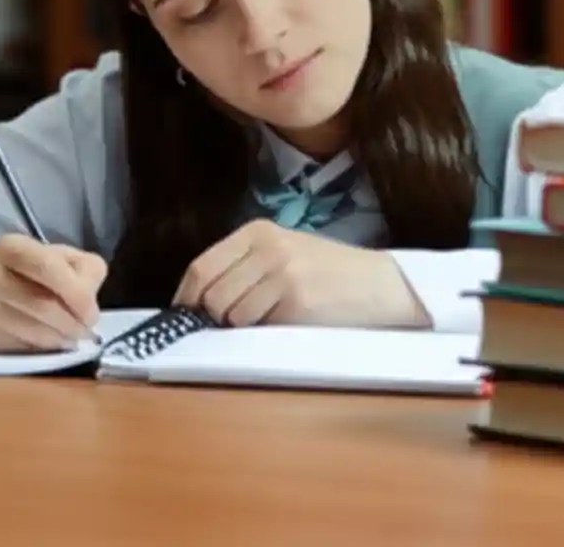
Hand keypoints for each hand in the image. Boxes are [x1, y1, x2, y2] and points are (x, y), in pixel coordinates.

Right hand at [0, 234, 105, 351]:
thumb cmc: (15, 269)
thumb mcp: (47, 254)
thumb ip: (80, 269)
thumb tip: (91, 305)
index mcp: (12, 247)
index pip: (49, 267)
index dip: (77, 293)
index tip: (91, 313)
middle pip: (43, 304)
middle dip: (72, 323)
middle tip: (86, 331)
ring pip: (32, 332)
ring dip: (60, 340)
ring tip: (70, 338)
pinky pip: (19, 346)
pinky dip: (41, 348)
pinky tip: (47, 343)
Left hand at [171, 219, 429, 328]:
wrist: (379, 284)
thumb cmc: (328, 273)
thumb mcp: (283, 251)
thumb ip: (242, 266)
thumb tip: (195, 300)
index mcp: (257, 232)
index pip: (201, 266)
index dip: (187, 297)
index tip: (184, 316)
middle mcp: (266, 247)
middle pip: (210, 294)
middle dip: (214, 317)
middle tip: (235, 323)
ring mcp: (281, 272)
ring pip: (229, 313)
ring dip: (241, 326)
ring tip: (270, 317)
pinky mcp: (295, 300)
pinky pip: (257, 326)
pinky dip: (264, 331)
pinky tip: (288, 321)